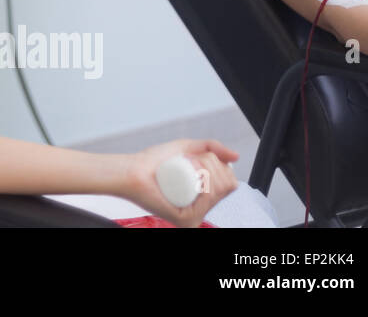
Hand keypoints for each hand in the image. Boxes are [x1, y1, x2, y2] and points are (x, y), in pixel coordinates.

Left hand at [118, 138, 238, 226]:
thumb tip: (236, 156)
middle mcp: (202, 210)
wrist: (132, 169)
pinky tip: (189, 174)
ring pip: (219, 188)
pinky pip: (207, 198)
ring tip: (185, 164)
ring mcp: (194, 216)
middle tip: (189, 160)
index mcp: (204, 198)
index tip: (199, 157)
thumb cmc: (154, 161)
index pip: (230, 183)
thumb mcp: (187, 148)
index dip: (219, 164)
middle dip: (212, 163)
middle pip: (227, 185)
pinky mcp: (185, 219)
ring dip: (205, 167)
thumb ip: (212, 147)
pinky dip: (202, 179)